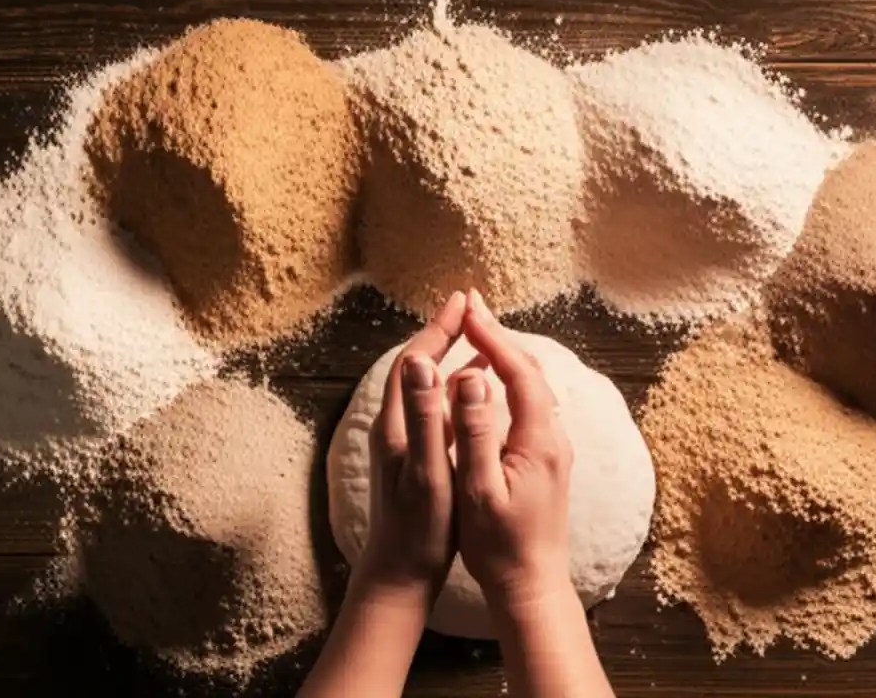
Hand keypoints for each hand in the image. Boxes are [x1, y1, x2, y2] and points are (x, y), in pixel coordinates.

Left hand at [357, 290, 465, 604]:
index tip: (460, 301)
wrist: (399, 575)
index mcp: (395, 426)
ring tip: (482, 341)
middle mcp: (393, 428)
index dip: (437, 329)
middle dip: (444, 336)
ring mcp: (402, 443)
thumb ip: (424, 416)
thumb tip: (422, 362)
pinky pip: (435, 409)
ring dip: (452, 361)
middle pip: (417, 368)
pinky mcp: (413, 457)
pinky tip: (476, 395)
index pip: (413, 361)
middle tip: (470, 309)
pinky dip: (456, 391)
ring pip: (427, 388)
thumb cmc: (417, 530)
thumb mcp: (426, 472)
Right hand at [449, 290, 575, 608]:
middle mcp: (554, 438)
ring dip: (505, 356)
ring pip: (532, 387)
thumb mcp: (478, 490)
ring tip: (478, 332)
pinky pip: (530, 404)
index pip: (518, 371)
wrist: (532, 586)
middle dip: (499, 335)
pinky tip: (493, 382)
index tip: (467, 308)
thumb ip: (475, 433)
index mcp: (538, 440)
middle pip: (530, 372)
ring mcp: (553, 450)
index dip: (492, 336)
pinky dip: (509, 380)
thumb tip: (472, 379)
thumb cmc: (500, 546)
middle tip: (471, 305)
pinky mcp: (547, 461)